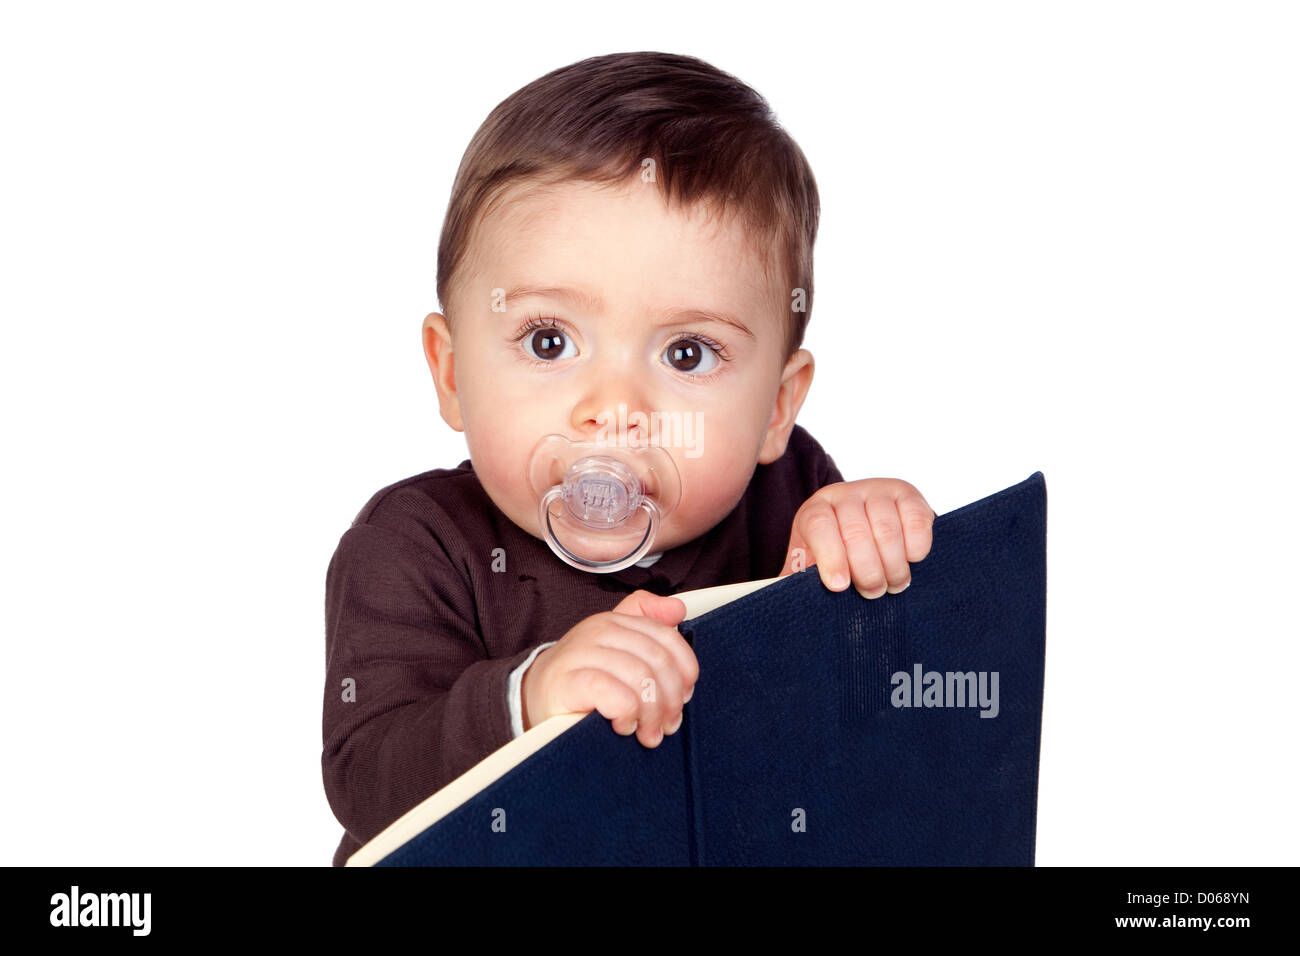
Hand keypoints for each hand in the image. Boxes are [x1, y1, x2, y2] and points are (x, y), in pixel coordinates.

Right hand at [520, 589, 697, 748]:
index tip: (685, 695)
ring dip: (651, 713)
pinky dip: (627, 713)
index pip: (666, 637)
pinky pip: (614, 694)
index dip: (684, 669)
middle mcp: (598, 631)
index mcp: (615, 621)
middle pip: (657, 660)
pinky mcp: (568, 682)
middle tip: (668, 724)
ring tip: (648, 732)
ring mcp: (581, 654)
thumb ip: (646, 622)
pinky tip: (624, 725)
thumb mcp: (615, 647)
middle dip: (671, 699)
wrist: (532, 696)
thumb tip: (678, 608)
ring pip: (639, 677)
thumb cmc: (580, 677)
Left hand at [778, 479, 935, 597]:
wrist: (871, 539)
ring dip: (893, 566)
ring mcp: (878, 490)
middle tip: (873, 593)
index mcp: (815, 510)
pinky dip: (916, 547)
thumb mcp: (813, 571)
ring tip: (893, 585)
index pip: (819, 526)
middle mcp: (845, 494)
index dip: (830, 557)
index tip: (839, 587)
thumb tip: (777, 602)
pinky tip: (911, 561)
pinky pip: (917, 520)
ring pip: (887, 529)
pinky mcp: (908, 494)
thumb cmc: (837, 563)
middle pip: (855, 531)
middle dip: (867, 571)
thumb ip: (797, 586)